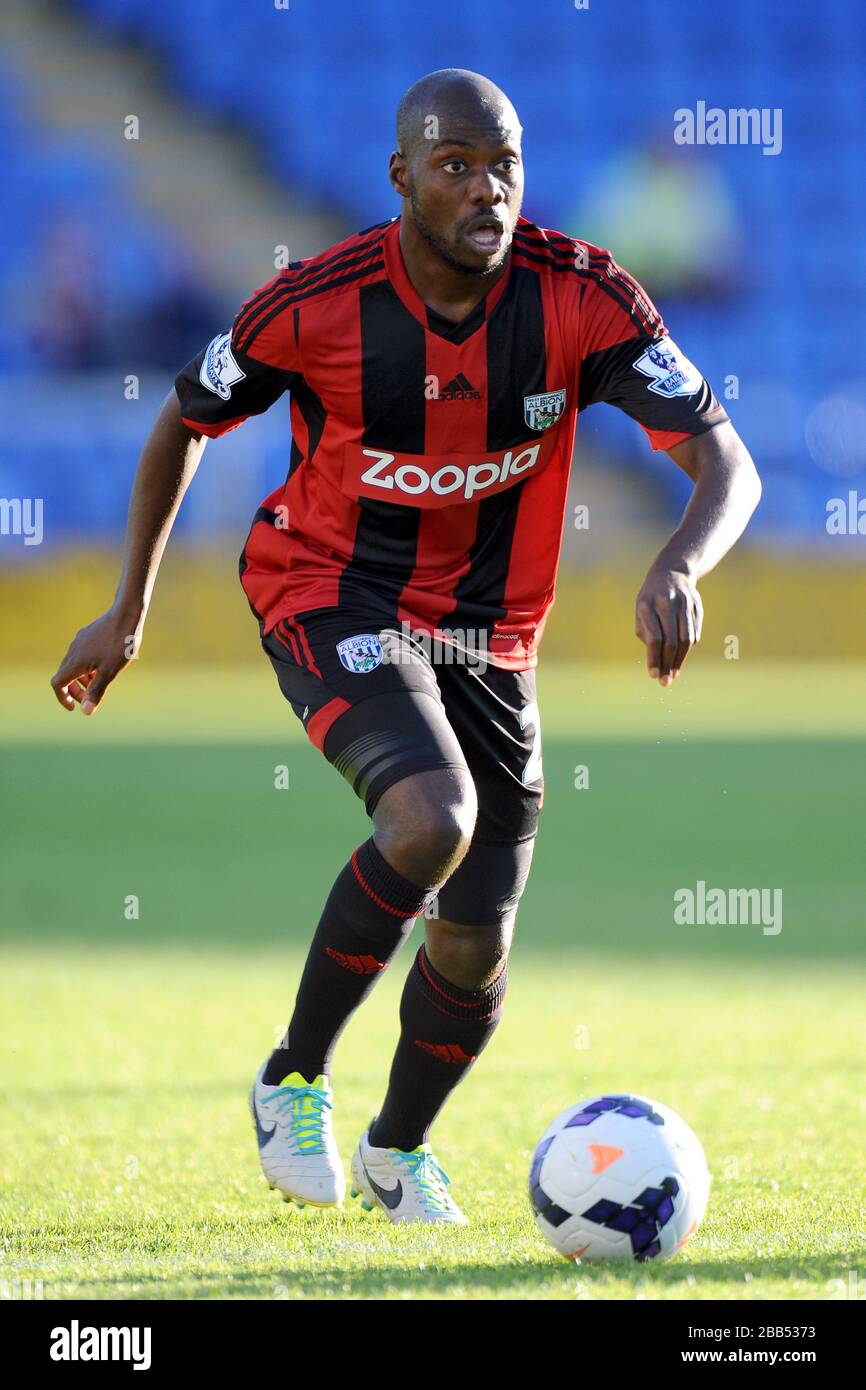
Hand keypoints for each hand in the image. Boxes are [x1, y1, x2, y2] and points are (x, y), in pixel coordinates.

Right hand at [50, 605, 142, 714]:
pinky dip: (87, 667)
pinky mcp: (87, 635)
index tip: (73, 708)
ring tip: (99, 683)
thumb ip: (96, 692)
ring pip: (73, 665)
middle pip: (64, 675)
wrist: (126, 614)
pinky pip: (81, 655)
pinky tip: (104, 665)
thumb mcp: (109, 672)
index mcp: (75, 662)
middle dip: (74, 690)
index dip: (62, 698)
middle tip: (89, 699)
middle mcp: (73, 651)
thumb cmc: (119, 645)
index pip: (57, 684)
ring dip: (82, 678)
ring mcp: (79, 642)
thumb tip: (85, 712)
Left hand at [635, 566, 701, 685]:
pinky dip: (687, 651)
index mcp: (647, 604)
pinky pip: (694, 633)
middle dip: (667, 664)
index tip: (653, 675)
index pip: (654, 637)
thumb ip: (646, 635)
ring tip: (673, 675)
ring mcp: (685, 604)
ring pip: (686, 639)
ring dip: (680, 660)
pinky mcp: (697, 606)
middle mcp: (667, 603)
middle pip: (671, 641)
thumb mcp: (641, 611)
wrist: (672, 571)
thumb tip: (656, 662)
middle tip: (664, 682)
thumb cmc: (651, 599)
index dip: (654, 658)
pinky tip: (679, 660)